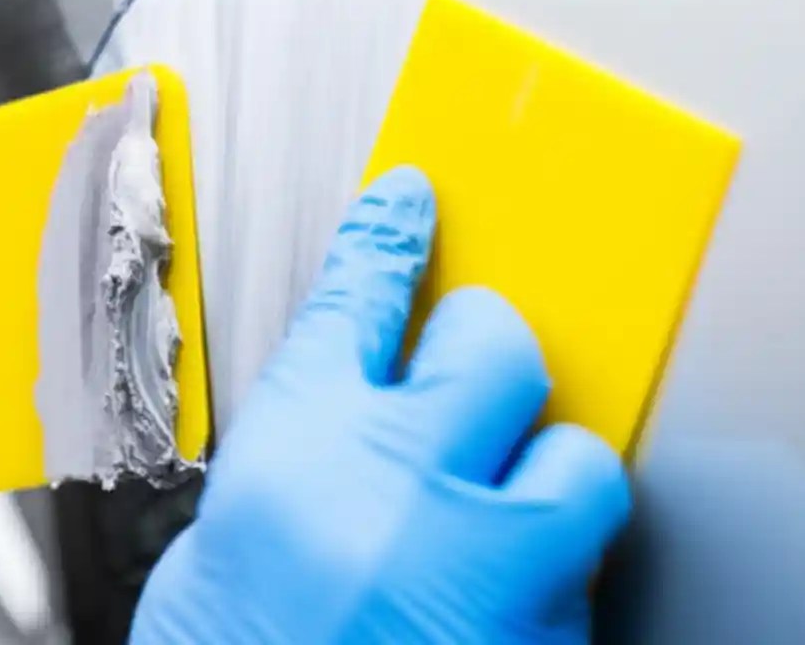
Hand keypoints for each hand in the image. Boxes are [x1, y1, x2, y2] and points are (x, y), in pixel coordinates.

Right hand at [131, 167, 630, 643]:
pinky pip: (583, 570)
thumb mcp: (221, 547)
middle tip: (466, 377)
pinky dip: (550, 575)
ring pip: (580, 457)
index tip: (413, 202)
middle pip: (494, 341)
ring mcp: (492, 561)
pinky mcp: (549, 636)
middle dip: (484, 350)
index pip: (360, 291)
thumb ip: (296, 469)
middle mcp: (404, 480)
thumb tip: (345, 427)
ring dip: (547, 473)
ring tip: (502, 511)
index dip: (392, 235)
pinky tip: (495, 602)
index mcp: (300, 446)